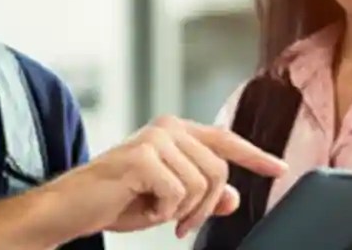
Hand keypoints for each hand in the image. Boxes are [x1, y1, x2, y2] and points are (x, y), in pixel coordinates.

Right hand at [38, 115, 287, 239]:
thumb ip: (202, 195)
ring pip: (202, 184)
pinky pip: (178, 193)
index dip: (256, 156)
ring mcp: (155, 139)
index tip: (280, 169)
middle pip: (219, 170)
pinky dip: (163, 211)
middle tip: (179, 223)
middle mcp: (168, 127)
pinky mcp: (143, 156)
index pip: (225, 140)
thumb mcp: (167, 201)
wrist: (72, 208)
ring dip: (182, 210)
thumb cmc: (115, 201)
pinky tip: (141, 206)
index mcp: (175, 131)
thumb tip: (233, 197)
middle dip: (204, 206)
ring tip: (154, 211)